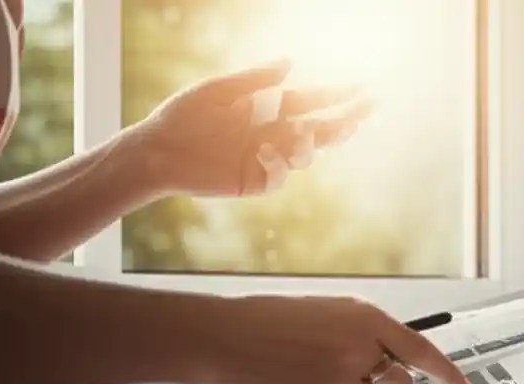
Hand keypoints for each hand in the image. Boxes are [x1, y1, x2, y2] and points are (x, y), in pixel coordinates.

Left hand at [129, 60, 372, 198]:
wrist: (157, 150)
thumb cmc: (183, 115)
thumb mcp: (219, 90)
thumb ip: (256, 79)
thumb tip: (292, 62)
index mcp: (267, 110)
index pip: (310, 102)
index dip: (334, 96)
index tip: (358, 89)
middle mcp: (273, 134)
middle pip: (319, 129)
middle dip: (344, 119)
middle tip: (366, 109)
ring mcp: (266, 159)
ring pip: (304, 154)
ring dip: (311, 142)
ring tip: (307, 129)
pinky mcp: (254, 181)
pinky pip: (278, 175)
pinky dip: (277, 163)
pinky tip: (263, 150)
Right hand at [203, 295, 472, 383]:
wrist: (226, 339)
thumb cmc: (276, 320)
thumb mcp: (331, 311)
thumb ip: (369, 332)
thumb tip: (401, 361)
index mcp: (365, 319)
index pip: (421, 351)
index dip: (448, 375)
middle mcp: (359, 350)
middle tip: (365, 379)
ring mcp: (340, 383)